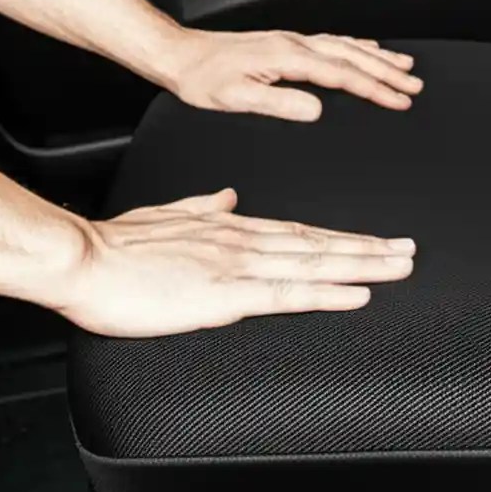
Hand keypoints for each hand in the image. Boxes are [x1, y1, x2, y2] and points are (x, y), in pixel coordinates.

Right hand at [54, 189, 415, 337]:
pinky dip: (328, 291)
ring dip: (363, 264)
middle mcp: (242, 241)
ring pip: (315, 263)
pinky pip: (289, 293)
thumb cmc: (115, 247)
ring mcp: (237, 266)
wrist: (81, 258)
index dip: (339, 237)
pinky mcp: (225, 294)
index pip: (298, 232)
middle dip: (368, 248)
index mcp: (229, 228)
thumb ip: (201, 208)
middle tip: (409, 251)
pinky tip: (357, 293)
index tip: (370, 240)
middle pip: (319, 244)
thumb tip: (229, 198)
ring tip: (400, 266)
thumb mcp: (165, 216)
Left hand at [160, 30, 422, 121]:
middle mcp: (295, 44)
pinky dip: (356, 46)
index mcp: (289, 58)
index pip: (343, 76)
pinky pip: (332, 42)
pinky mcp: (285, 43)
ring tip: (404, 66)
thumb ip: (279, 104)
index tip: (400, 100)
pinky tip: (364, 50)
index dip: (375, 89)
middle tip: (415, 84)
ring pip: (347, 46)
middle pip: (353, 57)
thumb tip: (316, 111)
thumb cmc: (203, 79)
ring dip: (378, 57)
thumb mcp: (237, 98)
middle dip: (388, 72)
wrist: (180, 55)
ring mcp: (291, 41)